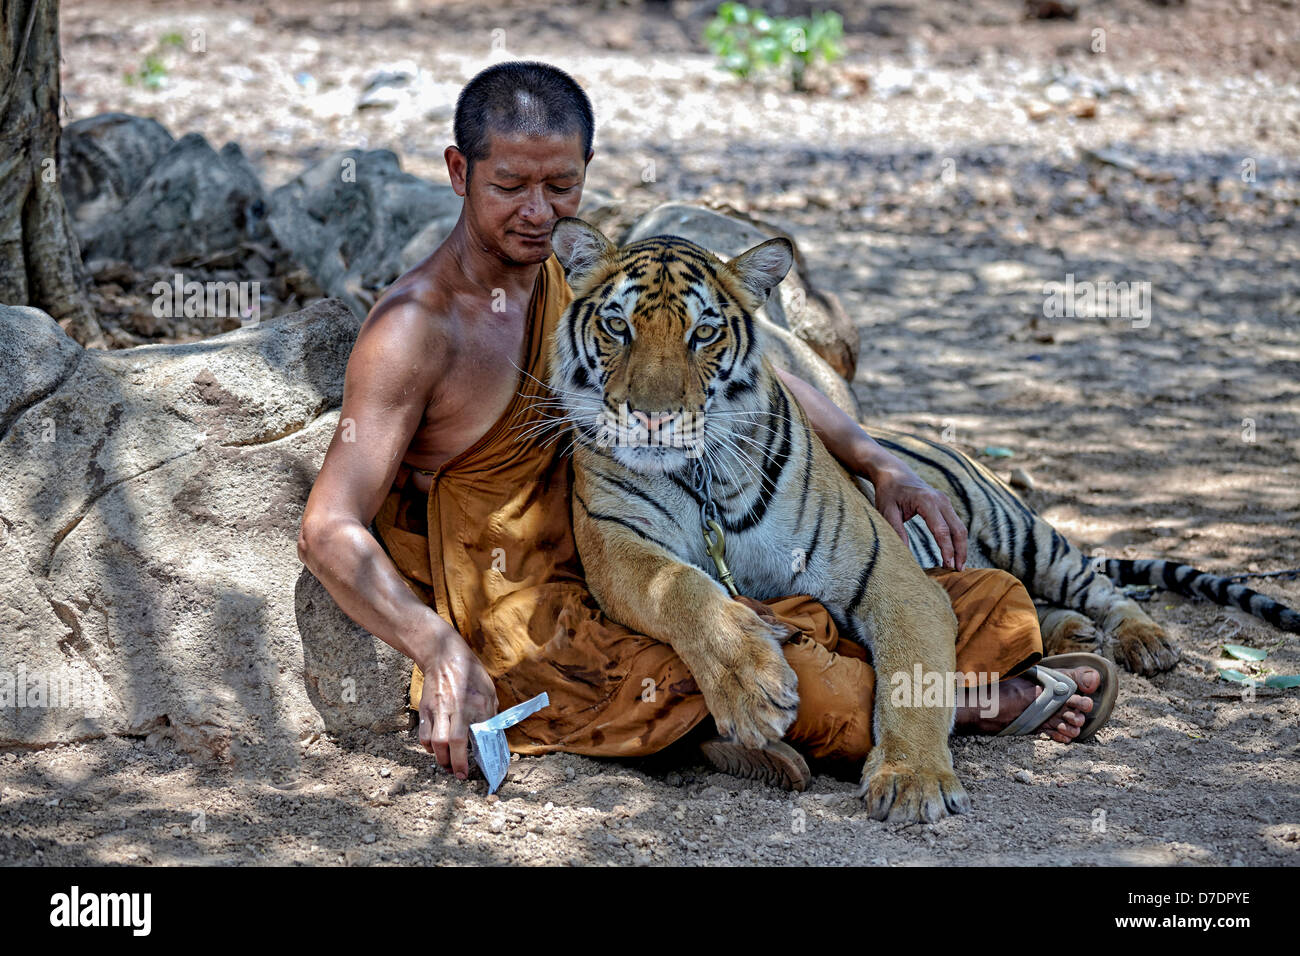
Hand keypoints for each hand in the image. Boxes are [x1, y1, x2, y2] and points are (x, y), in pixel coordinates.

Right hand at [416, 631, 498, 778]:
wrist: (443, 656)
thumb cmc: (470, 673)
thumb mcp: (489, 691)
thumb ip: (490, 714)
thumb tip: (491, 736)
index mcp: (473, 704)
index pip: (470, 737)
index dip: (468, 758)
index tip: (471, 771)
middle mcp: (453, 708)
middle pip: (449, 743)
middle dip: (453, 764)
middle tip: (458, 774)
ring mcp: (436, 709)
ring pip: (434, 742)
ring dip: (440, 758)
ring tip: (448, 765)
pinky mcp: (424, 709)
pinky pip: (423, 735)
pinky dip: (429, 747)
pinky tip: (436, 750)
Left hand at [870, 458, 967, 569]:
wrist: (893, 472)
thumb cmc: (888, 492)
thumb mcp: (886, 511)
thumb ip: (896, 531)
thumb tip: (905, 553)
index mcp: (927, 501)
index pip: (941, 530)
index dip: (946, 549)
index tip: (947, 566)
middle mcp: (940, 500)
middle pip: (958, 529)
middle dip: (960, 551)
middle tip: (958, 570)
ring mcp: (945, 501)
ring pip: (960, 527)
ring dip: (961, 546)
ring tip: (958, 566)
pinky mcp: (945, 504)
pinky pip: (955, 524)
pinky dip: (957, 539)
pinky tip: (954, 553)